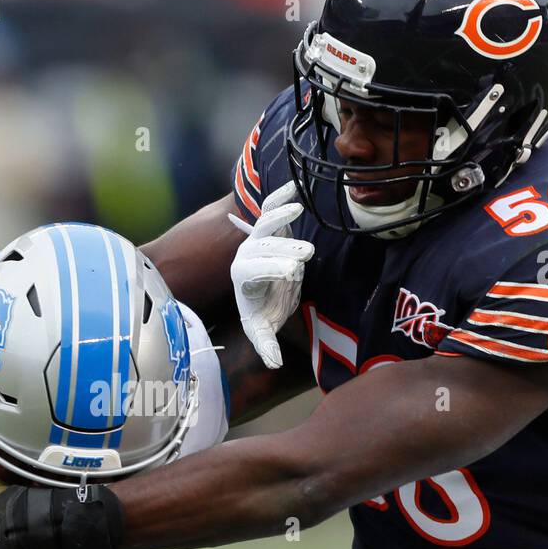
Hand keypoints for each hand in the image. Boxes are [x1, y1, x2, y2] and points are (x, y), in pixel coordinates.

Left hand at [228, 180, 314, 369]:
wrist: (260, 287)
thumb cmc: (262, 308)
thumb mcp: (262, 328)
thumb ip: (266, 344)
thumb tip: (274, 364)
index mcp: (242, 277)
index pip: (253, 270)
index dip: (270, 269)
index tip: (293, 272)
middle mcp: (246, 253)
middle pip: (262, 247)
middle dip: (282, 249)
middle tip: (305, 254)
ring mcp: (256, 236)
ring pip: (265, 223)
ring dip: (280, 216)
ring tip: (298, 210)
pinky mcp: (268, 224)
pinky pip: (271, 206)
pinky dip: (281, 195)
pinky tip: (296, 184)